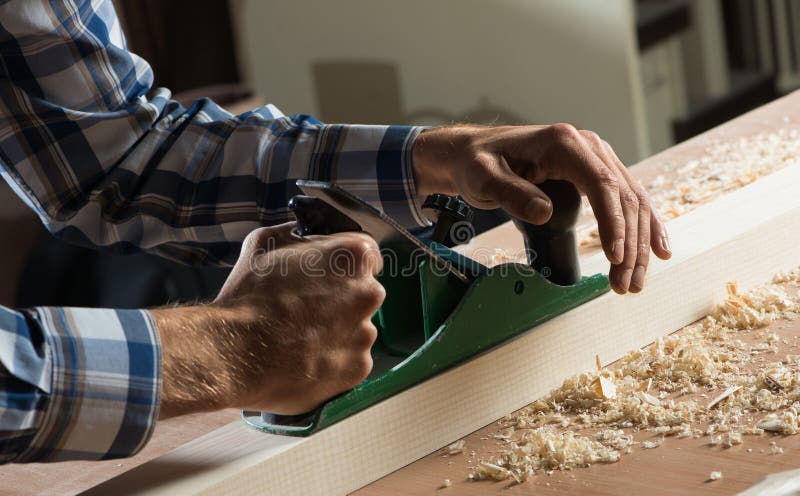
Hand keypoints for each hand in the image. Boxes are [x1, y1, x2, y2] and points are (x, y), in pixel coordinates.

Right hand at [152, 222, 384, 418]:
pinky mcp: (359, 367)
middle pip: (364, 291)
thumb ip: (296, 233)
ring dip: (338, 330)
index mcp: (353, 256)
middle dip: (342, 297)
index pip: (367, 253)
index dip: (345, 262)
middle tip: (308, 307)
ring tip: (302, 336)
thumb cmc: (250, 295)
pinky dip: (334, 359)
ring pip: (358, 327)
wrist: (237, 353)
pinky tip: (306, 358)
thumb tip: (305, 235)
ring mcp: (366, 333)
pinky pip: (351, 359)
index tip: (330, 273)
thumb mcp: (265, 242)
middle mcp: (369, 293)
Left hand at [412, 124, 671, 293]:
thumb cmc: (477, 164)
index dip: (612, 222)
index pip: (602, 183)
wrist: (474, 153)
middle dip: (629, 245)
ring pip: (632, 202)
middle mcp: (589, 146)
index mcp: (564, 143)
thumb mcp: (484, 178)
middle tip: (624, 285)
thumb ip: (510, 194)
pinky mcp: (596, 172)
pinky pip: (627, 200)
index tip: (613, 257)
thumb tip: (544, 213)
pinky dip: (644, 227)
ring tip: (633, 284)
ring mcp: (597, 158)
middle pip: (624, 197)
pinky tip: (656, 252)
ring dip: (639, 245)